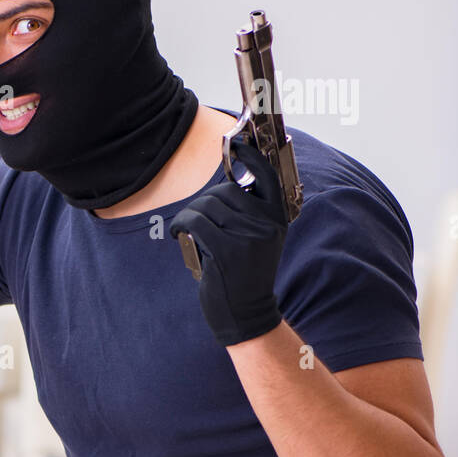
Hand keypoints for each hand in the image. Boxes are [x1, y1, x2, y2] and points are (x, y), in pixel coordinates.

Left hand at [169, 139, 287, 345]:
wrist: (246, 313)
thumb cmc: (243, 272)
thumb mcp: (256, 238)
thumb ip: (248, 211)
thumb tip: (228, 179)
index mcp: (278, 218)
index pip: (268, 175)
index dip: (252, 155)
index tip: (236, 143)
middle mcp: (267, 224)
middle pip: (224, 191)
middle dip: (203, 203)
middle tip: (197, 221)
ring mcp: (248, 237)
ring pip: (206, 204)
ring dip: (189, 215)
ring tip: (188, 232)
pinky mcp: (226, 250)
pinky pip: (194, 221)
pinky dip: (180, 225)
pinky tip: (179, 235)